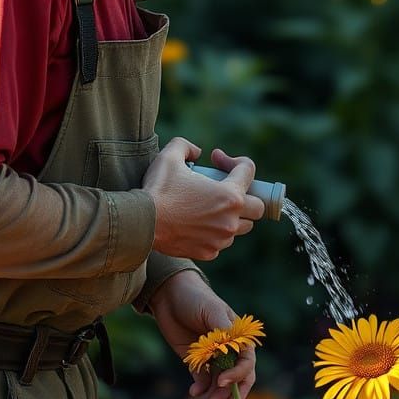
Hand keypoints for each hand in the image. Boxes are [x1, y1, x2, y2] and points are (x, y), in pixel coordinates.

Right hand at [141, 140, 265, 259]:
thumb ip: (186, 146)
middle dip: (246, 195)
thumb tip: (197, 152)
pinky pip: (221, 242)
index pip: (249, 171)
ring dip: (232, 216)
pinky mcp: (209, 252)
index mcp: (229, 195)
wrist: (141, 223)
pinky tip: (197, 223)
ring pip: (240, 227)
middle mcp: (231, 219)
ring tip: (211, 207)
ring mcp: (221, 239)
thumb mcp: (169, 156)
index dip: (235, 160)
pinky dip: (215, 232)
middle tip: (226, 188)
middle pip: (257, 208)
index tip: (216, 159)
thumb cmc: (157, 189)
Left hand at [148, 271, 255, 398]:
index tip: (224, 382)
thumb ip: (224, 331)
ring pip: (220, 382)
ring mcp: (211, 356)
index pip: (247, 362)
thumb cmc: (195, 297)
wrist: (168, 293)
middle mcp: (227, 349)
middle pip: (236, 377)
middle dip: (231, 392)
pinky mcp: (195, 360)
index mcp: (238, 337)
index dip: (239, 375)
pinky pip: (202, 379)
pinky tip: (194, 392)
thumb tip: (235, 351)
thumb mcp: (212, 310)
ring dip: (217, 394)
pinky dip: (201, 388)